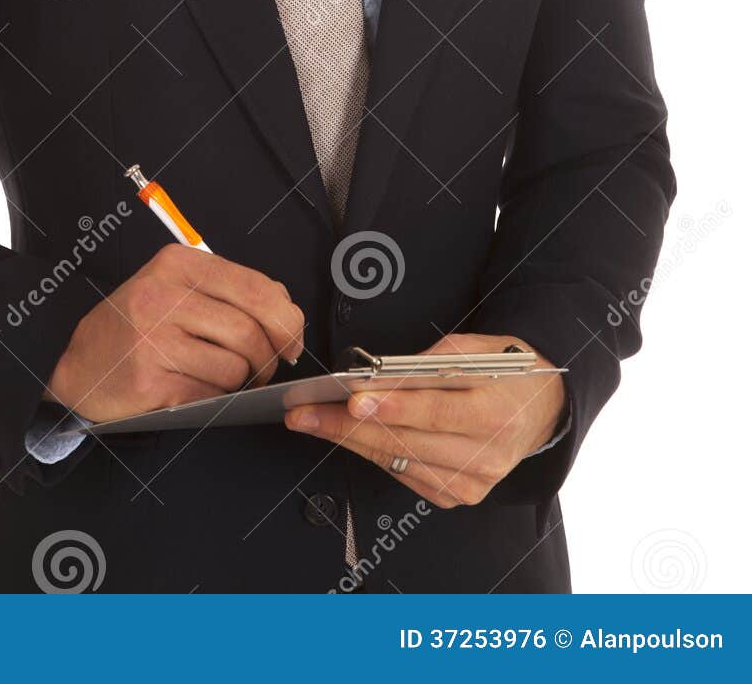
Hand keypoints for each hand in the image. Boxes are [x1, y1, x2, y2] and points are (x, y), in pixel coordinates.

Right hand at [45, 243, 304, 422]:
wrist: (76, 364)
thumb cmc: (135, 326)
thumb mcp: (174, 287)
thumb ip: (227, 291)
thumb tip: (287, 314)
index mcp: (178, 264)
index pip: (257, 288)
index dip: (287, 320)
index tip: (292, 341)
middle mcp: (164, 295)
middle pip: (252, 331)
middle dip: (271, 358)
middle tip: (266, 369)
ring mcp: (154, 338)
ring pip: (236, 367)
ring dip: (242, 382)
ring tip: (225, 379)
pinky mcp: (149, 380)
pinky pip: (211, 394)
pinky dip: (218, 398)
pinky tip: (200, 389)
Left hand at [284, 333, 566, 508]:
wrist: (542, 406)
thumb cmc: (504, 370)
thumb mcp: (472, 350)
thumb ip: (426, 365)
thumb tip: (374, 378)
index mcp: (495, 414)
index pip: (436, 411)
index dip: (392, 407)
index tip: (352, 399)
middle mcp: (486, 456)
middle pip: (406, 442)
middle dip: (347, 426)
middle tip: (305, 412)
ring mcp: (473, 483)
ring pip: (398, 461)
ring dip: (349, 441)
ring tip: (311, 421)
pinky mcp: (459, 495)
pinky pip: (405, 475)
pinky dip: (374, 453)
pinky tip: (346, 436)